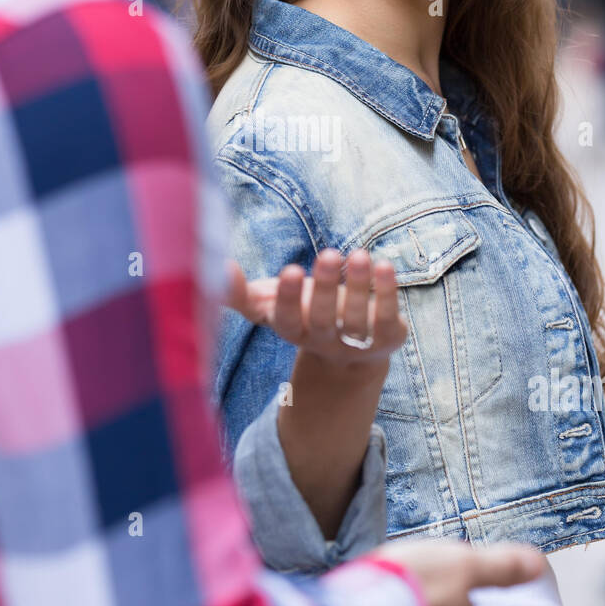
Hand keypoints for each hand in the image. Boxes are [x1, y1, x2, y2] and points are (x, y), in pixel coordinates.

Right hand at [224, 249, 406, 366]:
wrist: (350, 352)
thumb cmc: (302, 314)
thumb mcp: (268, 304)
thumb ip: (239, 292)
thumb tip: (217, 267)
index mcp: (293, 331)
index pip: (288, 319)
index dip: (289, 298)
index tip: (290, 270)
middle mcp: (324, 341)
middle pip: (323, 319)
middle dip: (325, 287)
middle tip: (328, 253)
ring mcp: (357, 344)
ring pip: (357, 319)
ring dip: (359, 287)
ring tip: (359, 254)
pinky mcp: (387, 338)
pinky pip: (387, 316)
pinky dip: (387, 292)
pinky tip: (384, 265)